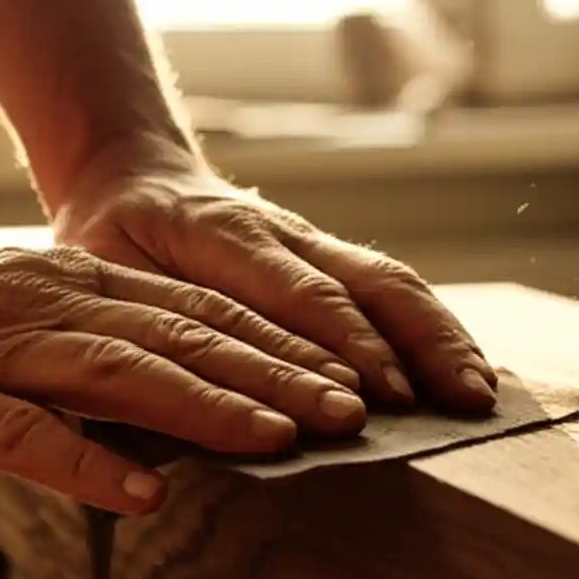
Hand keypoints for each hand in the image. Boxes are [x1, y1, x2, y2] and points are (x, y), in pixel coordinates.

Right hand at [0, 244, 363, 512]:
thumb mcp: (19, 313)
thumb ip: (93, 339)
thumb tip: (172, 387)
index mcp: (73, 281)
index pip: (196, 308)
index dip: (275, 340)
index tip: (339, 372)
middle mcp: (51, 303)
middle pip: (181, 334)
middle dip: (271, 371)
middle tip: (345, 406)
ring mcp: (1, 349)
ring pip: (124, 370)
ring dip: (206, 405)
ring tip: (277, 437)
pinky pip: (29, 433)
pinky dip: (90, 460)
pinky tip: (145, 489)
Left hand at [52, 141, 498, 412]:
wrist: (132, 177)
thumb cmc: (109, 239)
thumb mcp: (98, 268)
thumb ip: (135, 313)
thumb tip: (170, 387)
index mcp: (221, 233)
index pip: (296, 291)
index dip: (339, 344)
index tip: (373, 398)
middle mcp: (281, 232)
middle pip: (366, 281)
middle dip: (418, 343)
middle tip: (458, 401)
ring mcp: (311, 241)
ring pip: (390, 280)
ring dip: (441, 337)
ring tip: (480, 394)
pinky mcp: (326, 256)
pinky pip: (389, 287)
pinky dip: (432, 328)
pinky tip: (463, 370)